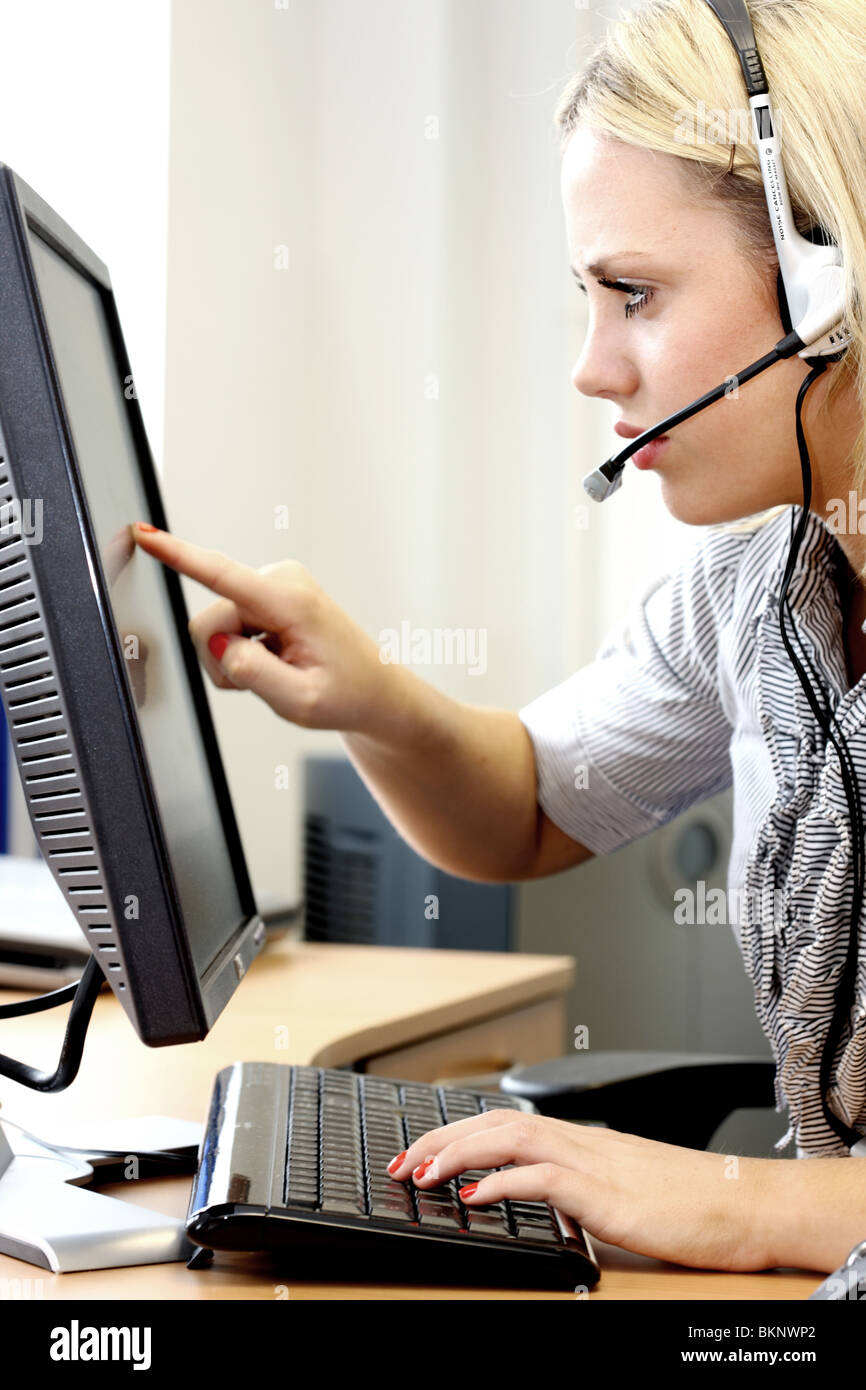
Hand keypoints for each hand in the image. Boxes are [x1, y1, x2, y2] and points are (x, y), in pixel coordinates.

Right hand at [129, 521, 389, 731]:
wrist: (373, 691)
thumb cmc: (347, 693)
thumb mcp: (300, 701)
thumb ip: (253, 673)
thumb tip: (220, 646)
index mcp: (290, 601)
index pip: (220, 574)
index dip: (176, 554)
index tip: (144, 533)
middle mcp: (280, 582)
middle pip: (209, 623)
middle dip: (224, 660)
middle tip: (265, 680)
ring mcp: (274, 586)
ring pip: (216, 629)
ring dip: (236, 660)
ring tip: (278, 671)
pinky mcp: (267, 596)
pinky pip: (229, 628)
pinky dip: (245, 653)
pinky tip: (277, 660)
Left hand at [387, 1108, 773, 1270]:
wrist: (750, 1203)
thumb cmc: (699, 1203)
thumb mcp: (629, 1193)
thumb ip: (588, 1190)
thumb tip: (553, 1203)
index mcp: (586, 1140)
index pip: (507, 1124)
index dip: (459, 1135)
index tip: (423, 1153)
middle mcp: (584, 1140)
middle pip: (494, 1123)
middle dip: (440, 1139)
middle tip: (402, 1162)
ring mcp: (594, 1160)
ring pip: (508, 1137)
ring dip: (457, 1153)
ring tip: (421, 1174)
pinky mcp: (606, 1190)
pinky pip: (541, 1176)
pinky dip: (499, 1181)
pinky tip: (473, 1194)